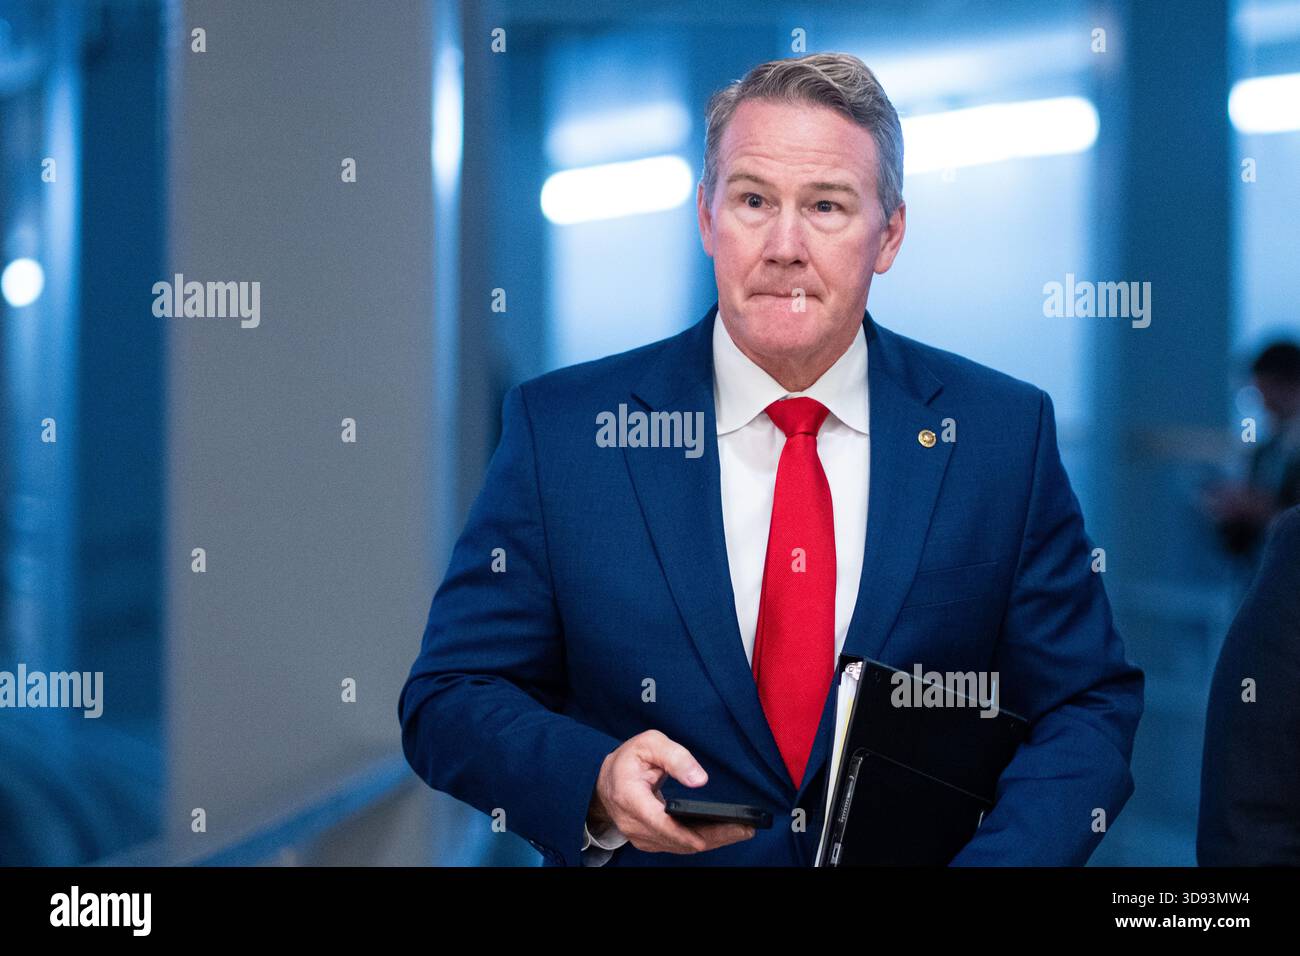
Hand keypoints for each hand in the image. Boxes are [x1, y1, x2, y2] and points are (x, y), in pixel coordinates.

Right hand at [588, 729, 756, 854]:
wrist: (606, 780)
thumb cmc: (628, 760)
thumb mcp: (650, 744)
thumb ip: (676, 757)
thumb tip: (700, 779)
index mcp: (630, 798)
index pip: (662, 823)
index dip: (693, 830)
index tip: (723, 826)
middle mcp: (633, 824)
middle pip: (679, 840)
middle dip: (715, 836)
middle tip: (745, 828)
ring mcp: (640, 836)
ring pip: (680, 847)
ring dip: (711, 840)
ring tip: (740, 830)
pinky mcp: (648, 841)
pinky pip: (677, 846)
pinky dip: (700, 841)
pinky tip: (720, 833)